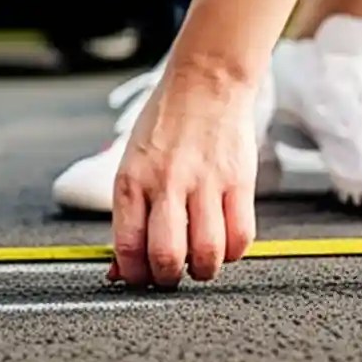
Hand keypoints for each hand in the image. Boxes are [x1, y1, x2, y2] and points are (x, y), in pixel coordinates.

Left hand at [109, 62, 258, 287]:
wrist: (206, 83)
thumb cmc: (163, 128)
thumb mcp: (131, 166)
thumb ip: (127, 218)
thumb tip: (120, 270)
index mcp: (132, 181)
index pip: (128, 246)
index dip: (133, 275)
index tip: (139, 278)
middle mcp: (167, 183)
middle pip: (167, 256)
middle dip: (167, 279)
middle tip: (170, 274)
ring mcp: (205, 182)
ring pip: (207, 253)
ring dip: (202, 270)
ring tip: (198, 261)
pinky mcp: (239, 181)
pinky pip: (241, 236)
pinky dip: (231, 252)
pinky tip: (223, 243)